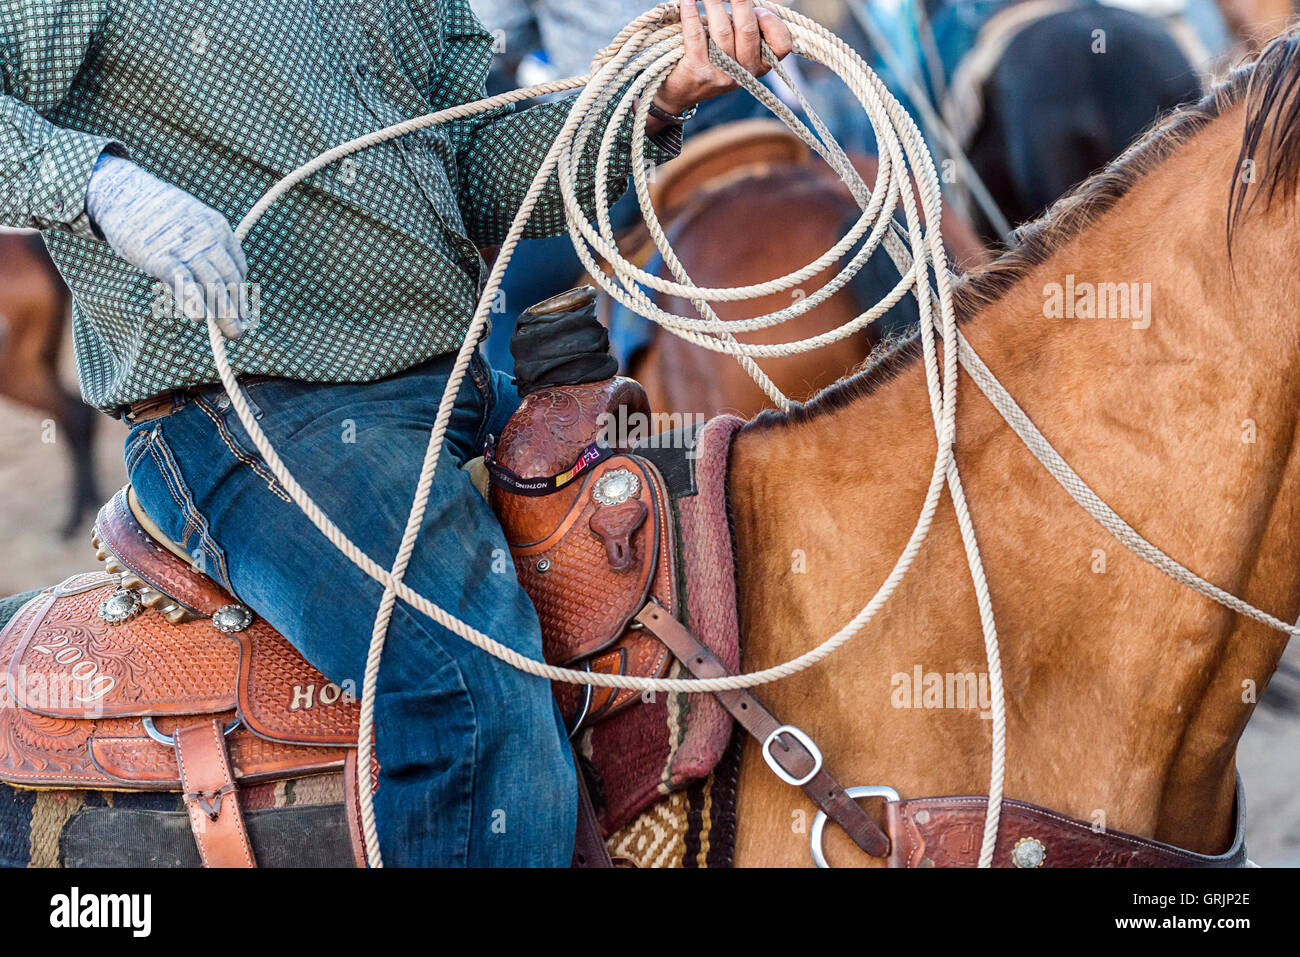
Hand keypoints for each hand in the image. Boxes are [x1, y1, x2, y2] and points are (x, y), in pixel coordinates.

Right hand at [86, 153, 250, 338]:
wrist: (123, 192)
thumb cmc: (157, 212)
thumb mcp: (190, 221)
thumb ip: (203, 248)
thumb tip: (211, 280)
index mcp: (218, 227)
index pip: (238, 266)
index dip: (239, 291)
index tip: (239, 308)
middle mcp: (207, 238)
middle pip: (229, 280)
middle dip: (236, 308)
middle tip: (238, 332)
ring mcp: (185, 248)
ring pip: (211, 285)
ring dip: (223, 313)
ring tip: (230, 333)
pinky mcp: (161, 257)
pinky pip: (183, 283)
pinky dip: (193, 301)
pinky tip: (199, 318)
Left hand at [655, 1, 793, 115]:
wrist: (681, 94)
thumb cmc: (712, 62)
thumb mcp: (738, 52)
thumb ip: (748, 31)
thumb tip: (753, 4)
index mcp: (759, 65)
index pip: (782, 45)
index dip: (772, 22)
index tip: (759, 9)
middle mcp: (744, 72)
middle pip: (748, 29)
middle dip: (740, 1)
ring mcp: (722, 73)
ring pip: (723, 29)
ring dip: (713, 2)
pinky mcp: (699, 70)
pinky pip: (696, 35)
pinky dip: (690, 14)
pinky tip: (687, 1)